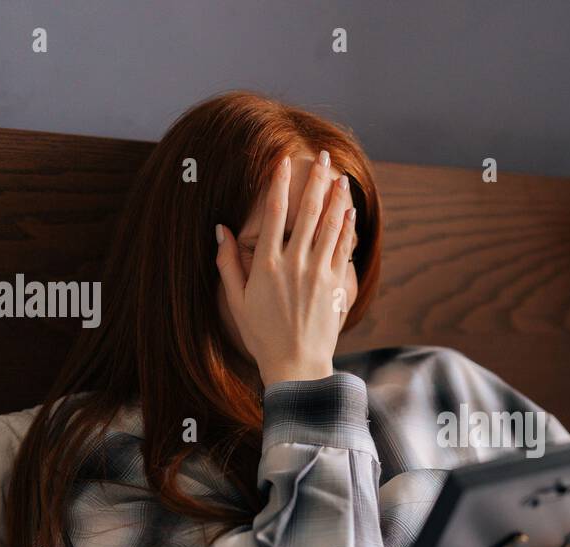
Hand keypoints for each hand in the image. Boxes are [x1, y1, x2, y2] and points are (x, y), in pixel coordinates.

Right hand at [215, 150, 356, 384]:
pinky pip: (343, 248)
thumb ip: (227, 262)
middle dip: (316, 180)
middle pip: (308, 212)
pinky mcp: (335, 285)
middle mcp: (294, 264)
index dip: (280, 184)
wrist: (296, 365)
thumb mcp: (235, 300)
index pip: (275, 213)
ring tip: (340, 177)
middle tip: (323, 157)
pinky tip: (349, 210)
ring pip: (330, 225)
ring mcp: (318, 273)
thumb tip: (220, 229)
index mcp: (266, 265)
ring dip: (337, 197)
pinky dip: (347, 226)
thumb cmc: (262, 335)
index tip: (285, 161)